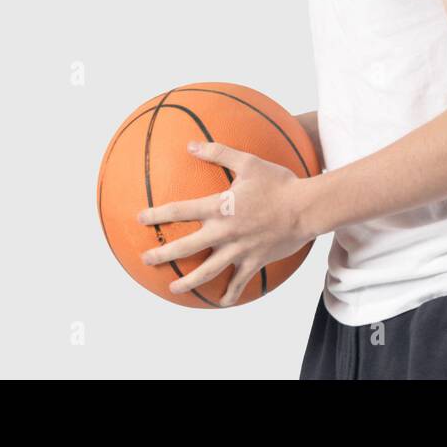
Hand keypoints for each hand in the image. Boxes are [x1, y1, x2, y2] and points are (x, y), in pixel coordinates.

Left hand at [136, 140, 314, 306]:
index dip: (157, 215)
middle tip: (145, 259)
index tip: (140, 218)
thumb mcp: (248, 162)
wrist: (306, 208)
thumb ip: (218, 152)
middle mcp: (225, 231)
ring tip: (173, 288)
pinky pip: (239, 283)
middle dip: (162, 254)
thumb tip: (191, 144)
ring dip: (187, 282)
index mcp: (220, 207)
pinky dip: (229, 294)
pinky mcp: (254, 261)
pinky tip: (220, 302)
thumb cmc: (279, 182)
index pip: (180, 211)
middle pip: (186, 248)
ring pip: (207, 272)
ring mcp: (239, 250)